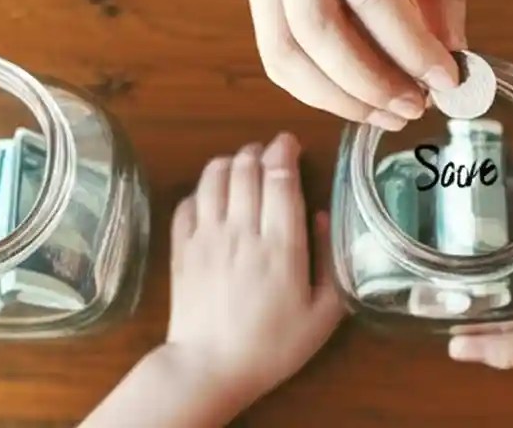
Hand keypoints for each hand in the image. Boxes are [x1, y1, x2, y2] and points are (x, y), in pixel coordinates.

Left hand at [166, 132, 342, 404]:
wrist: (209, 368)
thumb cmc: (273, 345)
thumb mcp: (324, 313)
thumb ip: (330, 261)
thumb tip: (322, 215)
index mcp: (280, 244)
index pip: (280, 178)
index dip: (286, 151)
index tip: (292, 143)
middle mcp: (241, 230)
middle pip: (246, 167)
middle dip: (260, 150)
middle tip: (271, 154)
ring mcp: (206, 236)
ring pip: (214, 176)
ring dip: (231, 162)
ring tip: (244, 166)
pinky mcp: (181, 248)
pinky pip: (187, 201)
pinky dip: (202, 190)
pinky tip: (213, 197)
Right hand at [245, 0, 465, 129]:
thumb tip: (451, 55)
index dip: (411, 46)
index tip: (447, 79)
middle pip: (323, 29)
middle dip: (374, 83)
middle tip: (417, 107)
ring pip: (291, 52)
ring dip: (343, 98)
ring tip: (390, 114)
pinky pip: (276, 57)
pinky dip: (314, 91)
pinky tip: (353, 101)